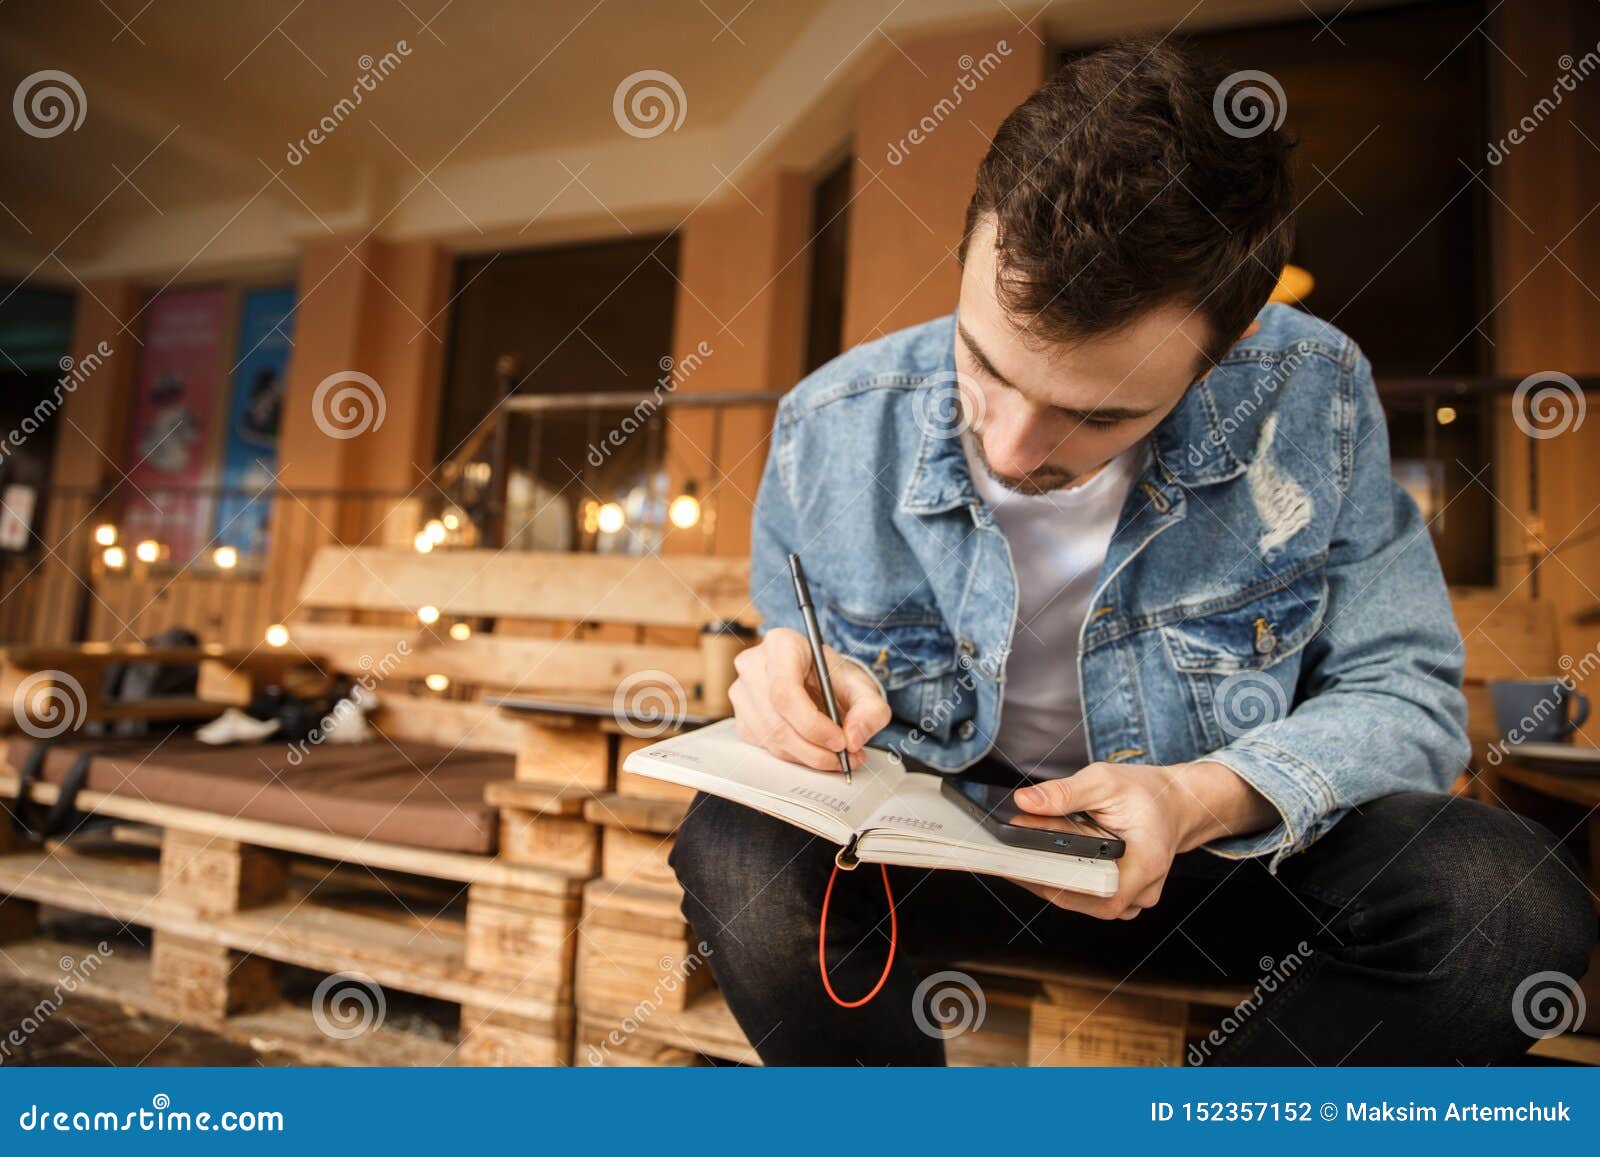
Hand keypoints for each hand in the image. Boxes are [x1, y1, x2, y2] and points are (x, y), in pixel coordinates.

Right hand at [728, 627, 891, 771]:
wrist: (819, 680)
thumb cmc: (834, 678)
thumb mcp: (863, 687)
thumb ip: (870, 710)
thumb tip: (854, 738)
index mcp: (781, 645)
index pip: (785, 691)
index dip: (812, 724)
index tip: (839, 741)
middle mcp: (754, 665)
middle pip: (777, 721)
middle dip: (814, 749)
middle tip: (844, 757)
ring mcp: (742, 692)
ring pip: (771, 739)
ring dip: (807, 757)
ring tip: (836, 756)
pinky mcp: (742, 718)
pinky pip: (765, 748)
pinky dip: (794, 757)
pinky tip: (814, 750)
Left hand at [1005, 759, 1274, 920]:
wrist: (1175, 802)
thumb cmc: (1147, 793)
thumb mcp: (1105, 781)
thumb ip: (1064, 793)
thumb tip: (1026, 801)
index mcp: (1145, 865)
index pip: (1098, 895)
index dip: (1057, 885)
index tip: (1023, 868)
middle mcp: (1142, 891)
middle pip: (1085, 901)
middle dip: (1045, 880)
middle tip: (1012, 858)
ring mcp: (1133, 898)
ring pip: (1084, 902)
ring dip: (1052, 882)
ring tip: (1024, 858)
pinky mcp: (1121, 895)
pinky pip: (1087, 896)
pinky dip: (1064, 880)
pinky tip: (1043, 862)